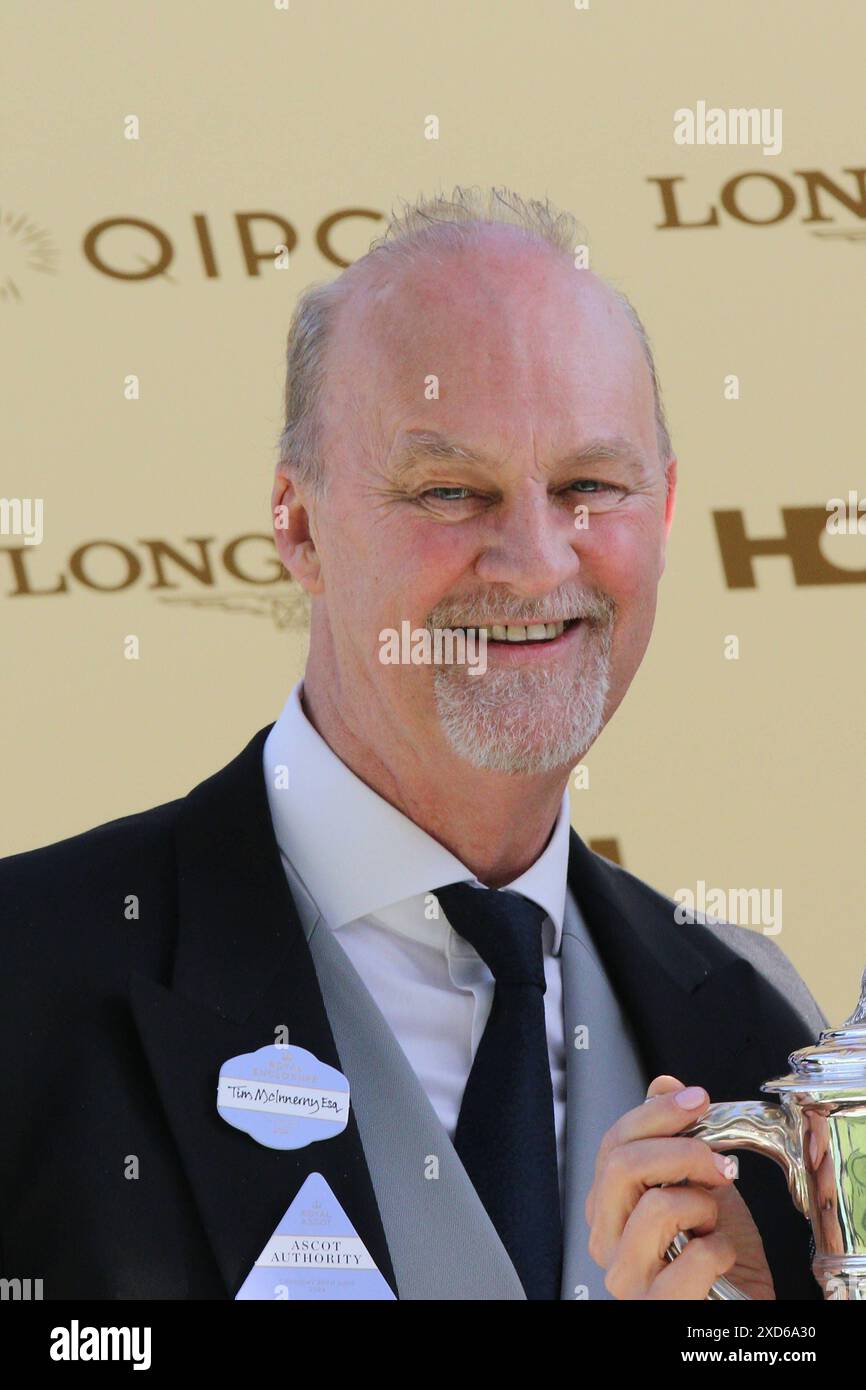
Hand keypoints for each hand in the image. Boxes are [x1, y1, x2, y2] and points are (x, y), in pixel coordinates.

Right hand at [585, 1074, 775, 1299]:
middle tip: (718, 1161)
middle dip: (681, 1150)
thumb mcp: (700, 1188)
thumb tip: (664, 1085)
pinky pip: (693, 1257)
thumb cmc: (718, 1259)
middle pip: (622, 1166)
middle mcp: (606, 1239)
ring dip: (702, 1205)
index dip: (657, 1113)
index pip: (614, 1143)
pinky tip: (721, 1256)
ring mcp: (625, 1277)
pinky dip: (721, 1250)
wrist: (738, 1309)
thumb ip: (677, 1141)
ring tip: (713, 1222)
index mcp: (609, 1206)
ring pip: (655, 1207)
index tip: (697, 1100)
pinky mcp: (656, 1306)